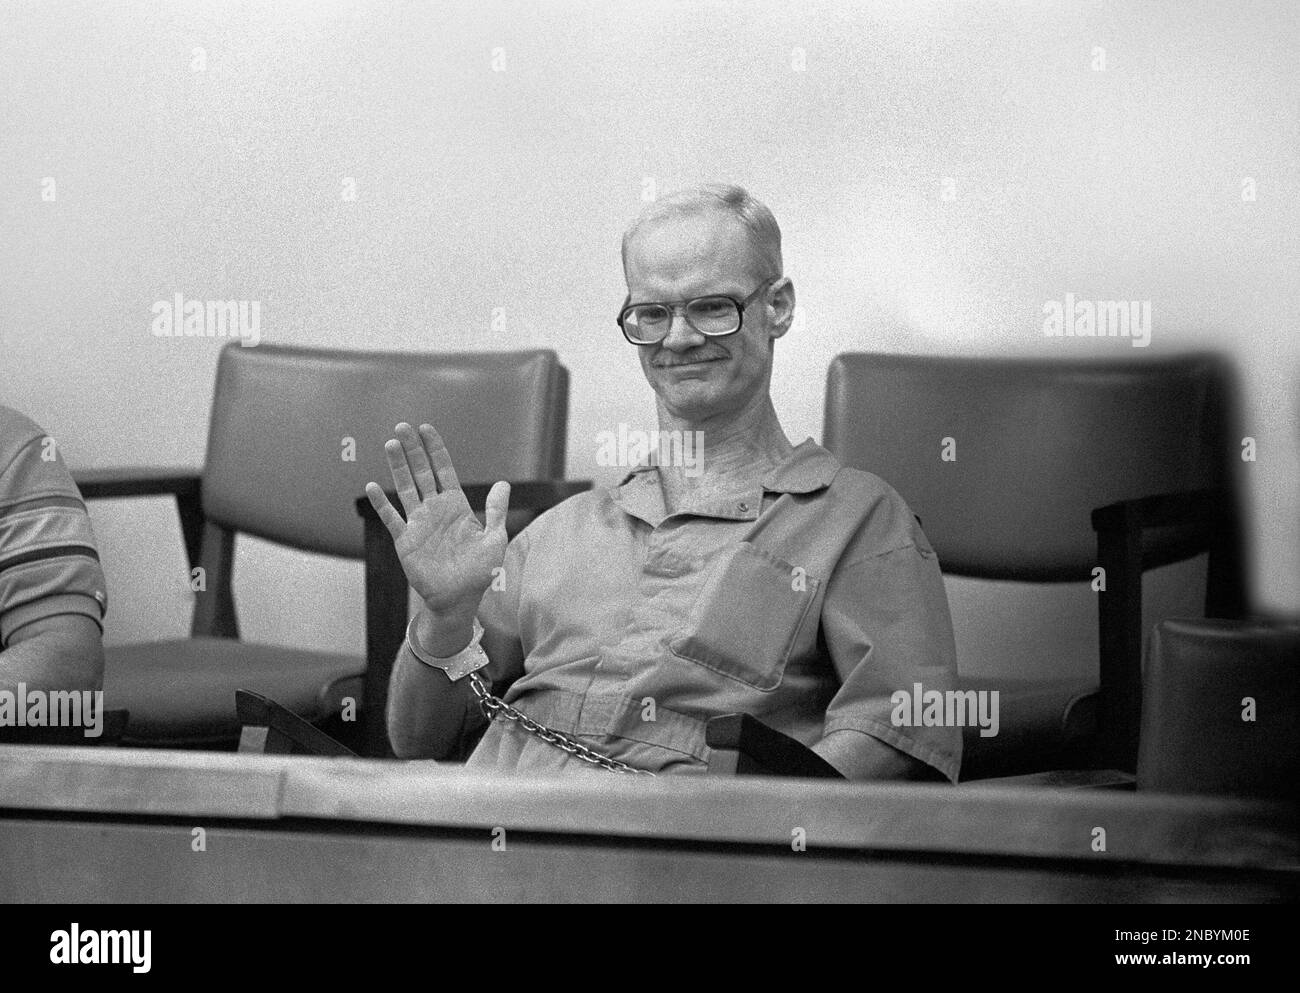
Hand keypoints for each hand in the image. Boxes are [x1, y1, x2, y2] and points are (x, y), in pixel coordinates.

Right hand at [365, 423, 509, 621]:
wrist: (459, 600)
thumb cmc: (480, 572)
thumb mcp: (495, 539)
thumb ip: (497, 511)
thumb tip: (504, 484)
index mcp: (457, 506)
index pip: (443, 470)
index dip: (435, 449)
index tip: (426, 428)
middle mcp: (435, 510)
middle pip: (421, 472)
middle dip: (413, 450)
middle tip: (402, 426)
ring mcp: (419, 523)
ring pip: (405, 488)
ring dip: (397, 467)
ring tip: (390, 444)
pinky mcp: (405, 540)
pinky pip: (391, 518)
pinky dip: (382, 503)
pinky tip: (373, 485)